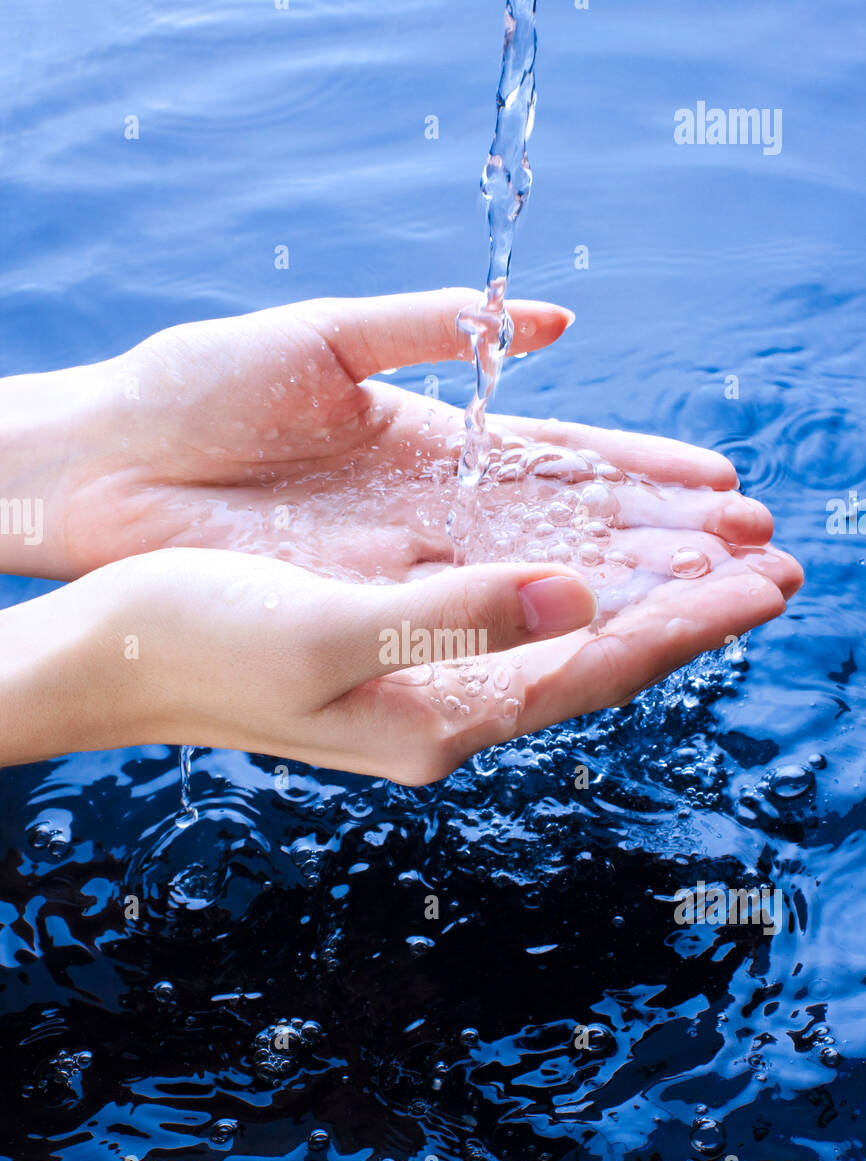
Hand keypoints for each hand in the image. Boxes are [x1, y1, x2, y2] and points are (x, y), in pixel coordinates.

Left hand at [0, 290, 788, 591]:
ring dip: (639, 596)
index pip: (564, 467)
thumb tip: (557, 327)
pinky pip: (485, 627)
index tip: (722, 485)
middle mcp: (433, 523)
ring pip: (545, 590)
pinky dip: (559, 629)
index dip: (644, 478)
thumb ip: (436, 333)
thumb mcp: (324, 343)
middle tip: (764, 556)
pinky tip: (631, 633)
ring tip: (732, 596)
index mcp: (431, 447)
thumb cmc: (197, 392)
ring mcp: (406, 576)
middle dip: (671, 549)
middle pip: (574, 538)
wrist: (106, 464)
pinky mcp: (373, 619)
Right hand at [0, 543, 799, 782]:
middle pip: (597, 657)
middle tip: (777, 567)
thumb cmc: (203, 641)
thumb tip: (579, 595)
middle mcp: (448, 709)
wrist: (116, 654)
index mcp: (441, 719)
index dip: (685, 625)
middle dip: (688, 612)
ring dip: (643, 594)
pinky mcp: (402, 646)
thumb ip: (454, 614)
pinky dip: (574, 581)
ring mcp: (427, 682)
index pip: (593, 670)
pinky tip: (600, 562)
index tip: (763, 583)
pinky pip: (514, 614)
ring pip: (563, 634)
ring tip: (716, 558)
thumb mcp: (329, 630)